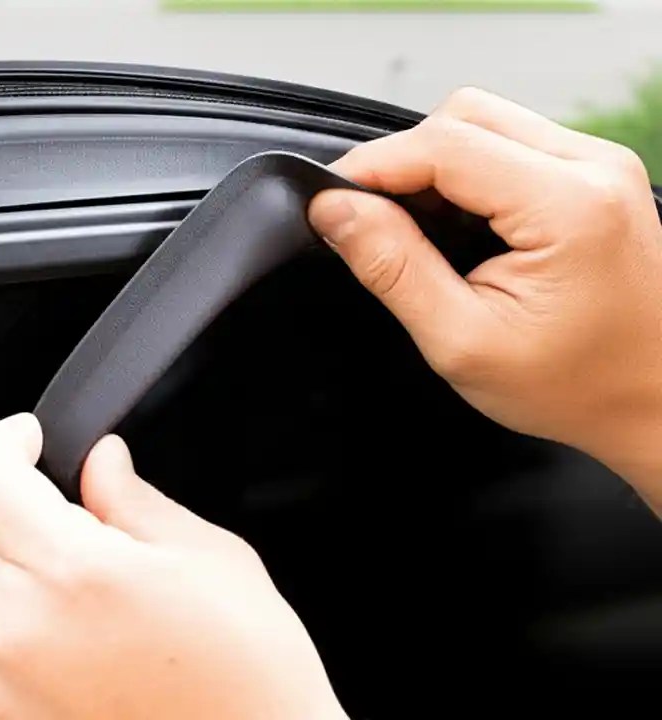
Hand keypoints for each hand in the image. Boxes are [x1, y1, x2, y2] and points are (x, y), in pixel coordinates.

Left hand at [0, 413, 346, 719]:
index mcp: (73, 576)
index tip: (28, 435)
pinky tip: (54, 615)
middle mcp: (17, 632)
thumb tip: (98, 460)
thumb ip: (133, 500)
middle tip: (55, 498)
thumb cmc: (249, 675)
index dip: (2, 442)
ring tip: (58, 562)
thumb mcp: (209, 560)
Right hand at [308, 88, 661, 508]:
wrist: (652, 401)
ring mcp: (598, 165)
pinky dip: (465, 173)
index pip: (444, 145)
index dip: (373, 166)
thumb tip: (335, 211)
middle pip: (464, 117)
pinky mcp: (592, 175)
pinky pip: (510, 143)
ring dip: (433, 165)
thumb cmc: (574, 385)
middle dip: (402, 161)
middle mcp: (592, 168)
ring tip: (413, 227)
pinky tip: (454, 225)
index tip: (328, 200)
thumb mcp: (462, 341)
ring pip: (484, 122)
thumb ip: (393, 268)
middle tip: (367, 218)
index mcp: (568, 206)